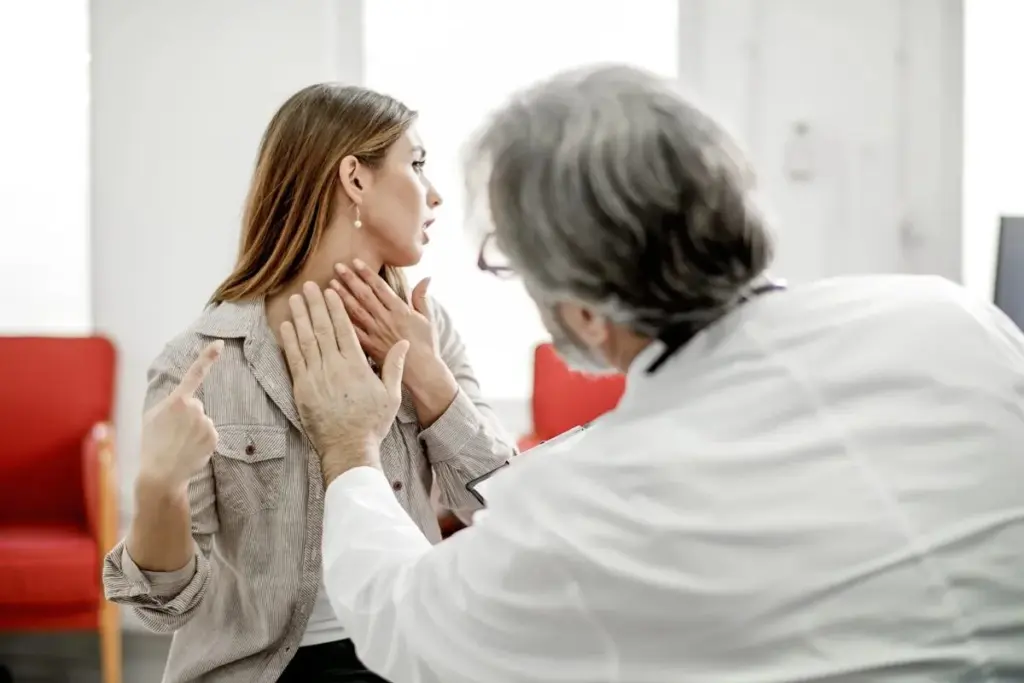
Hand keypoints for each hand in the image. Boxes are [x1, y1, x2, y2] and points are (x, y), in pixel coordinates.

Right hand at [138, 340, 222, 489]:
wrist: (161, 474)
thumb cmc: (152, 444)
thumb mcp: (152, 416)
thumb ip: (169, 403)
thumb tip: (186, 400)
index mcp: (177, 400)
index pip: (194, 374)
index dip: (208, 357)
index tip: (220, 343)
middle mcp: (195, 408)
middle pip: (195, 406)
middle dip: (186, 417)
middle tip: (171, 434)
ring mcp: (206, 423)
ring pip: (202, 421)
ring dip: (193, 430)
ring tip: (178, 444)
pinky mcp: (214, 437)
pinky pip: (209, 433)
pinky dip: (201, 441)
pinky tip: (188, 450)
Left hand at [281, 282, 410, 479]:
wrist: (349, 448)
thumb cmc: (372, 423)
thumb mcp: (392, 394)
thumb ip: (395, 366)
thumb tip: (404, 344)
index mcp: (356, 365)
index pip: (345, 328)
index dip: (336, 308)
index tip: (331, 291)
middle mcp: (334, 367)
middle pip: (322, 328)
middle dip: (315, 304)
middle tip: (308, 285)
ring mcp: (316, 377)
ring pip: (306, 339)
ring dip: (300, 316)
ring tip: (294, 298)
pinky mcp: (302, 388)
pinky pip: (294, 359)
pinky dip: (289, 340)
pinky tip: (286, 326)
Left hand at [330, 260, 439, 387]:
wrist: (422, 372)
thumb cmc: (427, 345)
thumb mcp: (428, 319)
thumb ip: (422, 298)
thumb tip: (426, 277)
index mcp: (400, 311)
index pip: (380, 288)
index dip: (367, 273)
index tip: (355, 262)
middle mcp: (386, 320)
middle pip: (365, 296)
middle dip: (350, 280)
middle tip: (337, 266)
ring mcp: (376, 334)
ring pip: (355, 311)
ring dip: (342, 296)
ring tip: (330, 284)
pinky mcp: (369, 347)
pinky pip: (352, 332)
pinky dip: (341, 322)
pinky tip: (329, 312)